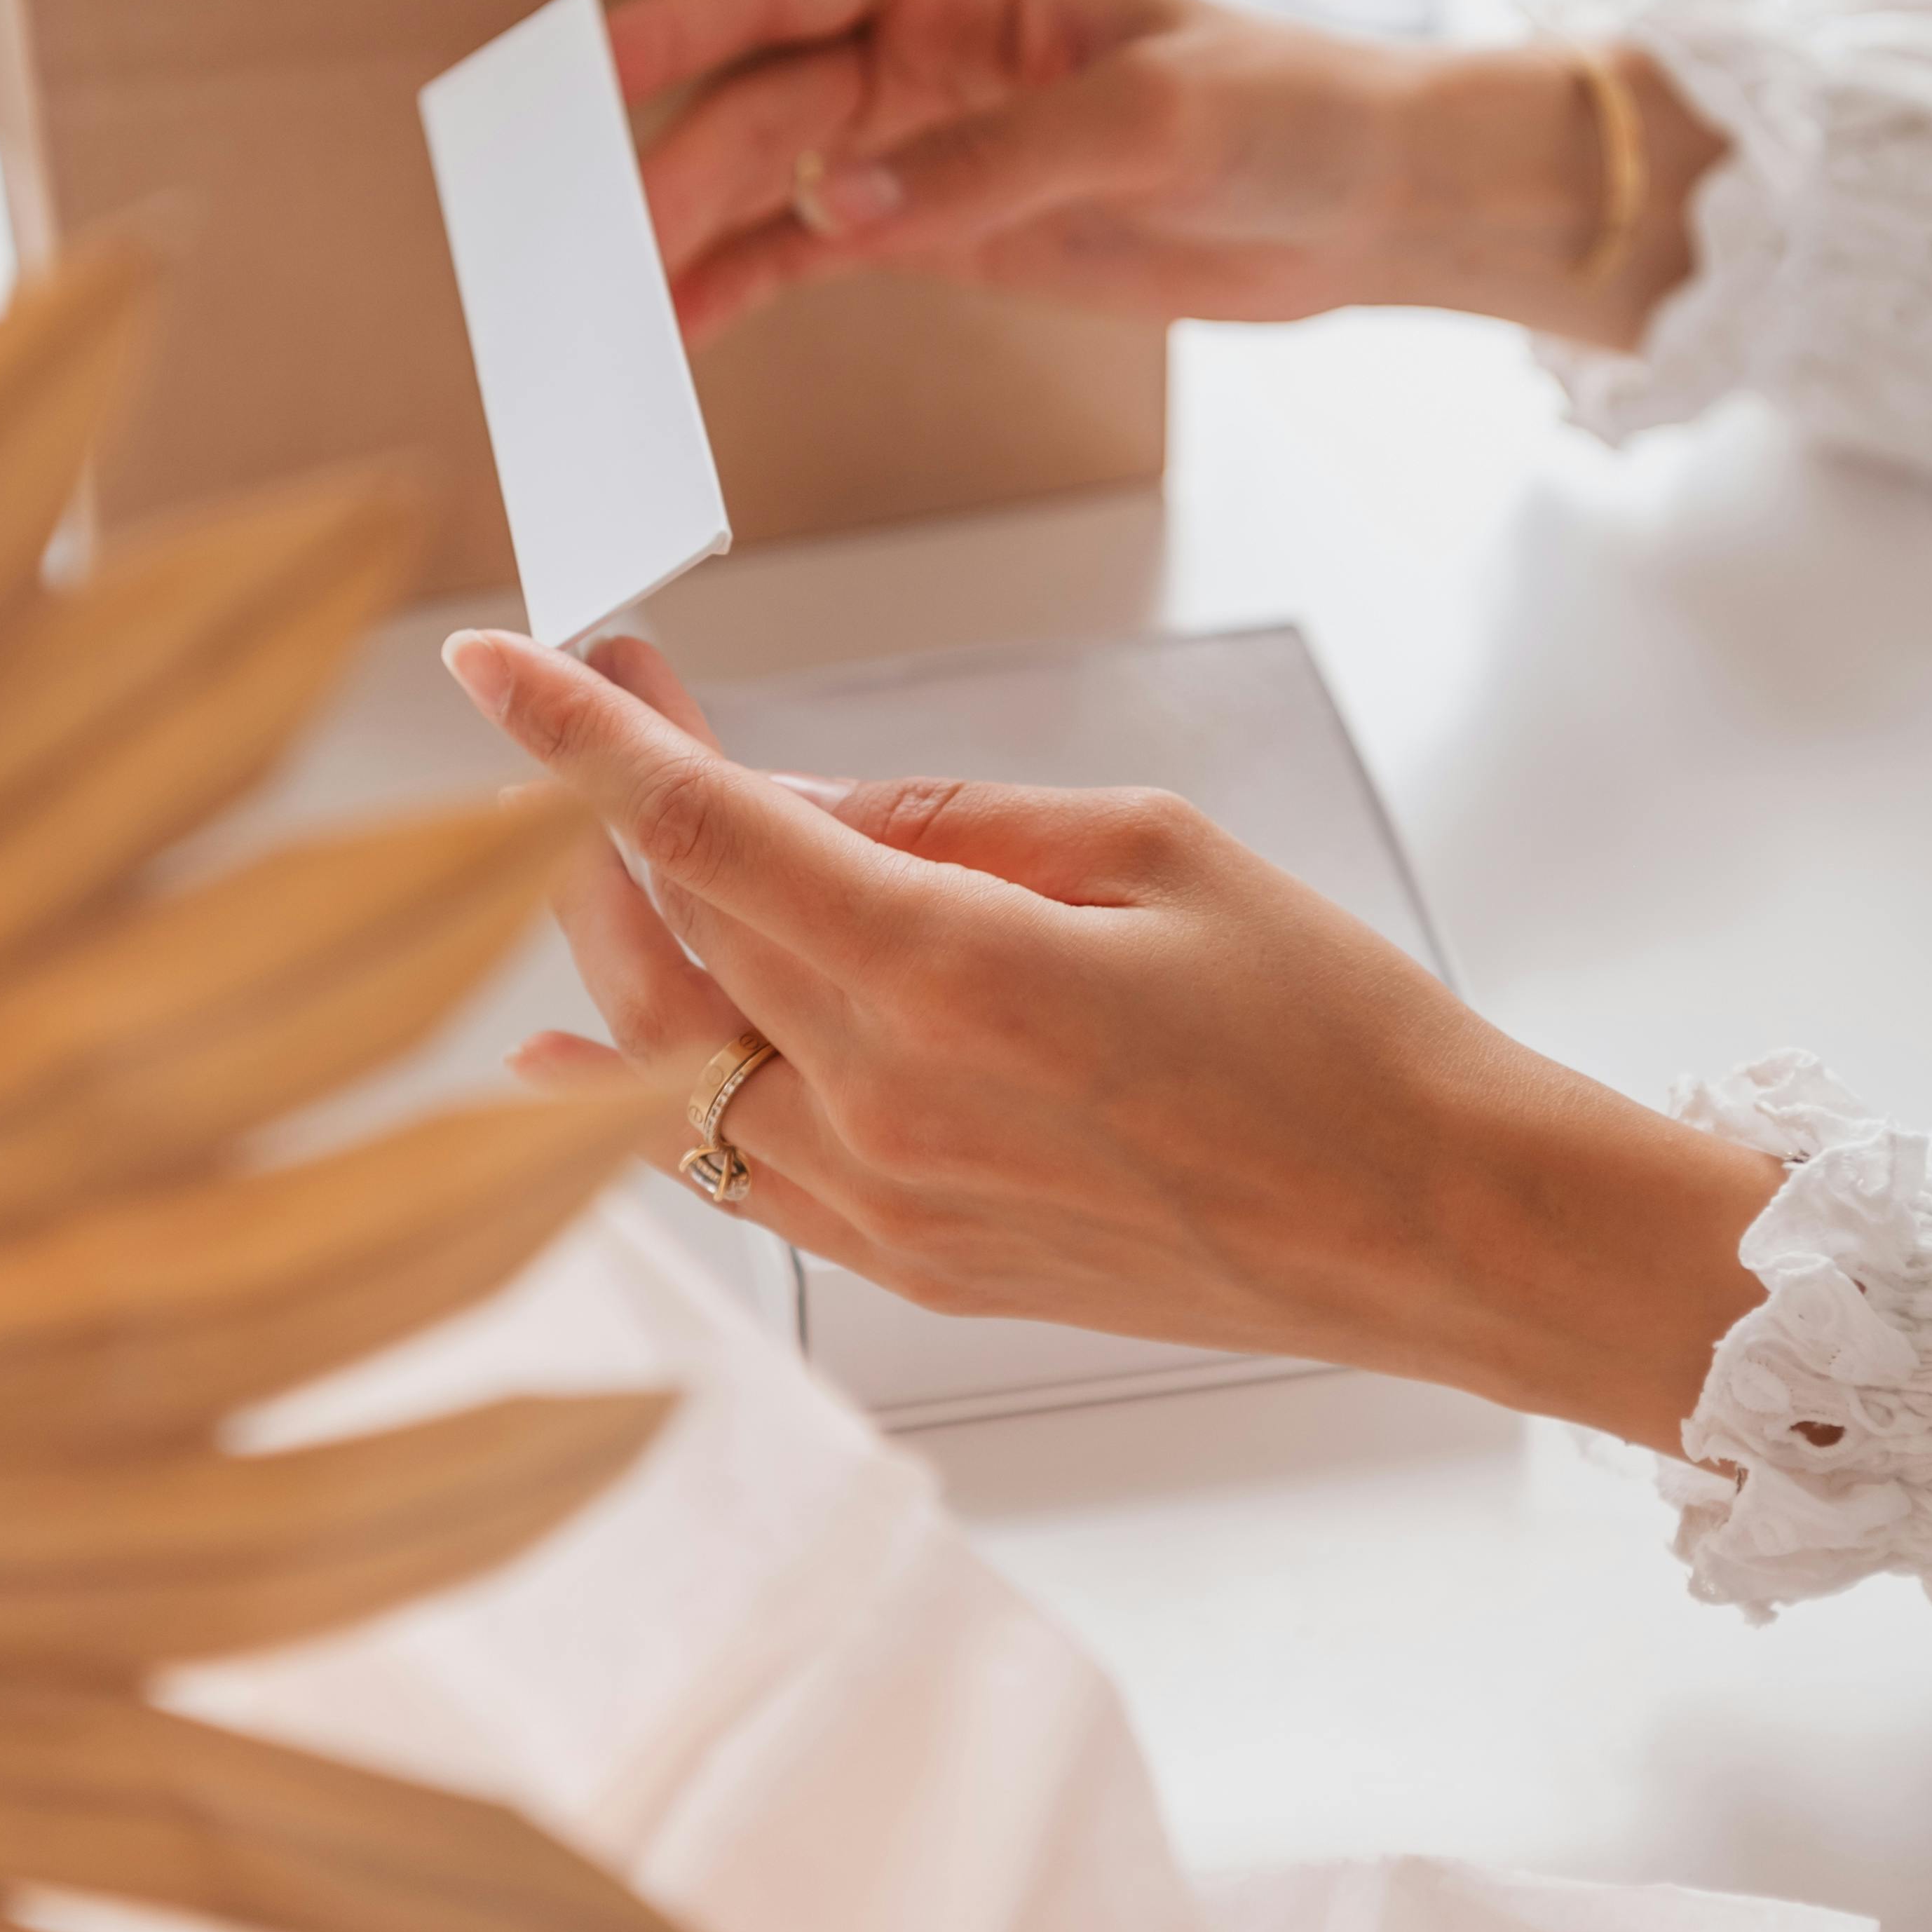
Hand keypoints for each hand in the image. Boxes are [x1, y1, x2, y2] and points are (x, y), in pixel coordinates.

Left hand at [446, 628, 1778, 1449]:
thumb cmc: (1334, 1032)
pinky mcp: (914, 1268)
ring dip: (616, 945)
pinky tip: (576, 1058)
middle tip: (608, 698)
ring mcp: (889, 1207)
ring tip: (591, 842)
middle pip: (659, 947)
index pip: (701, 832)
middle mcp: (886, 1108)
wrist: (1438, 1226)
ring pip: (669, 1070)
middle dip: (597, 811)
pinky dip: (643, 1098)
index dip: (577, 739)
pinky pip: (732, 1168)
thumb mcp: (1149, 849)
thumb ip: (948, 823)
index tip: (492, 662)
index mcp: (946, 978)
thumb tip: (798, 808)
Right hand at [608, 0, 1721, 351]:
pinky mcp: (933, 226)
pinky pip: (802, 251)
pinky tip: (668, 332)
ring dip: (679, 236)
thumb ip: (988, 164)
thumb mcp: (1148, 124)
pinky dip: (733, 289)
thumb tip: (836, 206)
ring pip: (759, 180)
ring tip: (598, 304)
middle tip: (579, 240)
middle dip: (661, 162)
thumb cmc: (1283, 111)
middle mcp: (913, 42)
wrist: (1362, 202)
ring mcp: (915, 138)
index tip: (585, 69)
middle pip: (750, 97)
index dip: (672, 22)